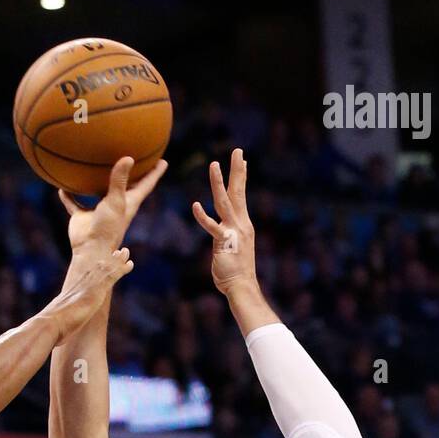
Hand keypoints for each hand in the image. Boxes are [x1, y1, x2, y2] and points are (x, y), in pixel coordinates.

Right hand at [47, 248, 133, 343]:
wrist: (50, 324)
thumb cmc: (51, 328)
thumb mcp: (57, 323)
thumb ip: (60, 322)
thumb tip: (55, 333)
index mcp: (72, 291)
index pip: (86, 276)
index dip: (95, 269)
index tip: (101, 262)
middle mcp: (80, 285)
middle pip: (97, 268)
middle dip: (107, 259)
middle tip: (117, 252)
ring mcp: (88, 287)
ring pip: (106, 268)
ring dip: (117, 260)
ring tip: (126, 252)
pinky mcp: (95, 292)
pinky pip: (112, 276)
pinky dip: (122, 269)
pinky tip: (130, 265)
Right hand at [59, 155, 167, 253]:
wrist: (90, 250)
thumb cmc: (108, 228)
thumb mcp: (116, 201)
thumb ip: (119, 180)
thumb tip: (128, 158)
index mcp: (128, 202)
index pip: (146, 184)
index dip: (155, 172)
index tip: (163, 161)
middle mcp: (115, 205)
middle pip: (124, 186)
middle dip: (130, 174)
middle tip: (133, 156)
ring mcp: (98, 211)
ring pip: (98, 192)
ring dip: (96, 182)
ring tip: (95, 166)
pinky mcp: (83, 217)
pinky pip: (74, 203)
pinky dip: (68, 196)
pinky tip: (62, 187)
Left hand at [191, 148, 257, 297]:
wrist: (241, 286)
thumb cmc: (235, 272)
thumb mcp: (234, 249)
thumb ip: (228, 238)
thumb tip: (224, 235)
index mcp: (243, 224)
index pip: (241, 196)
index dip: (241, 177)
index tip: (242, 160)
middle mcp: (241, 224)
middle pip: (238, 192)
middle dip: (237, 170)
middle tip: (237, 151)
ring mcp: (233, 232)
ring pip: (225, 202)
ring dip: (219, 183)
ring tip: (214, 165)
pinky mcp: (224, 243)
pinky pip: (212, 227)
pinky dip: (203, 216)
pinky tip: (195, 205)